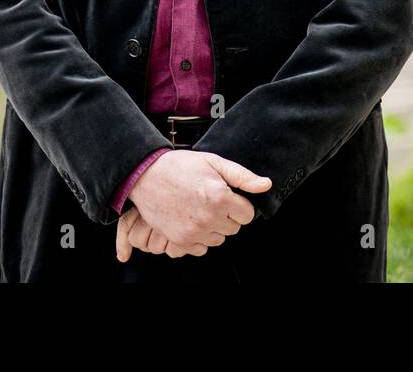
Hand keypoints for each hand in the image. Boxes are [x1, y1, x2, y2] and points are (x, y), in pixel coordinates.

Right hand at [116, 149, 271, 259]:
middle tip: (210, 201)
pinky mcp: (180, 240)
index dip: (239, 204)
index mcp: (220, 197)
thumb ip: (242, 176)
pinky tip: (190, 221)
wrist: (146, 175)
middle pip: (233, 228)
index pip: (247, 215)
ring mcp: (194, 231)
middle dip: (227, 215)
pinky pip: (201, 249)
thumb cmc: (180, 166)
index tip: (227, 196)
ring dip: (213, 227)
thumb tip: (266, 185)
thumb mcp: (214, 162)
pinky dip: (199, 238)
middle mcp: (209, 218)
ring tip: (199, 209)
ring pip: (218, 239)